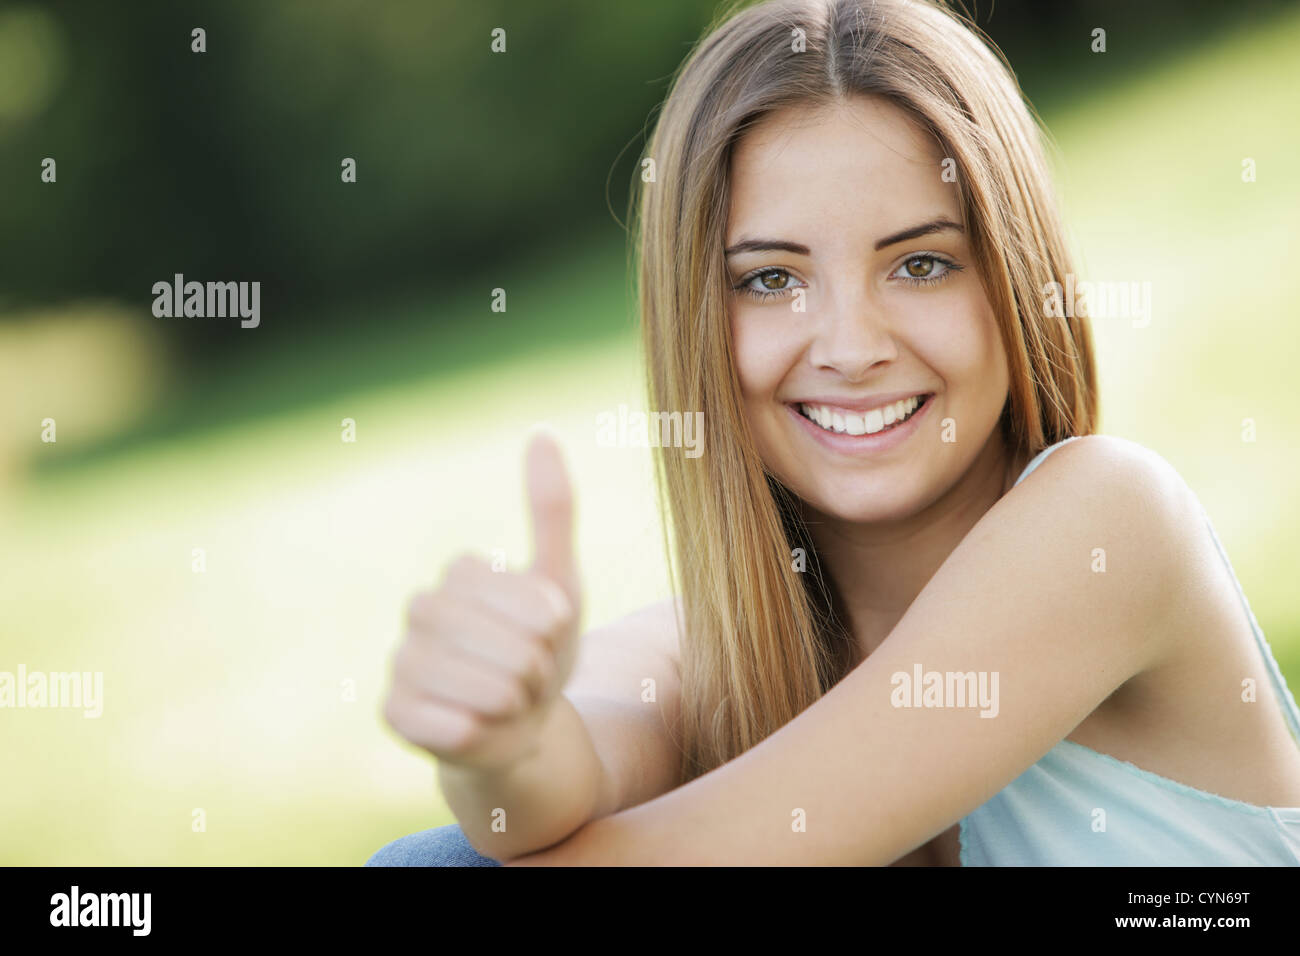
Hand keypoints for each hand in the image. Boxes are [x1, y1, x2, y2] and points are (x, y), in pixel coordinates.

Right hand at [382, 431, 581, 771]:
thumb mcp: (560, 580)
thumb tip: (542, 431)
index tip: (545, 636)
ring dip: (515, 704)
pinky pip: (454, 727)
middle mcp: (420, 610)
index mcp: (458, 572)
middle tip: (525, 674)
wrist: (518, 723)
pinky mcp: (392, 713)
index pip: (534, 607)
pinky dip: (482, 733)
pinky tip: (475, 727)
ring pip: (488, 690)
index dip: (554, 632)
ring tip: (506, 698)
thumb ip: (551, 509)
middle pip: (513, 650)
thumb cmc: (541, 647)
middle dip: (537, 671)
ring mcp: (401, 661)